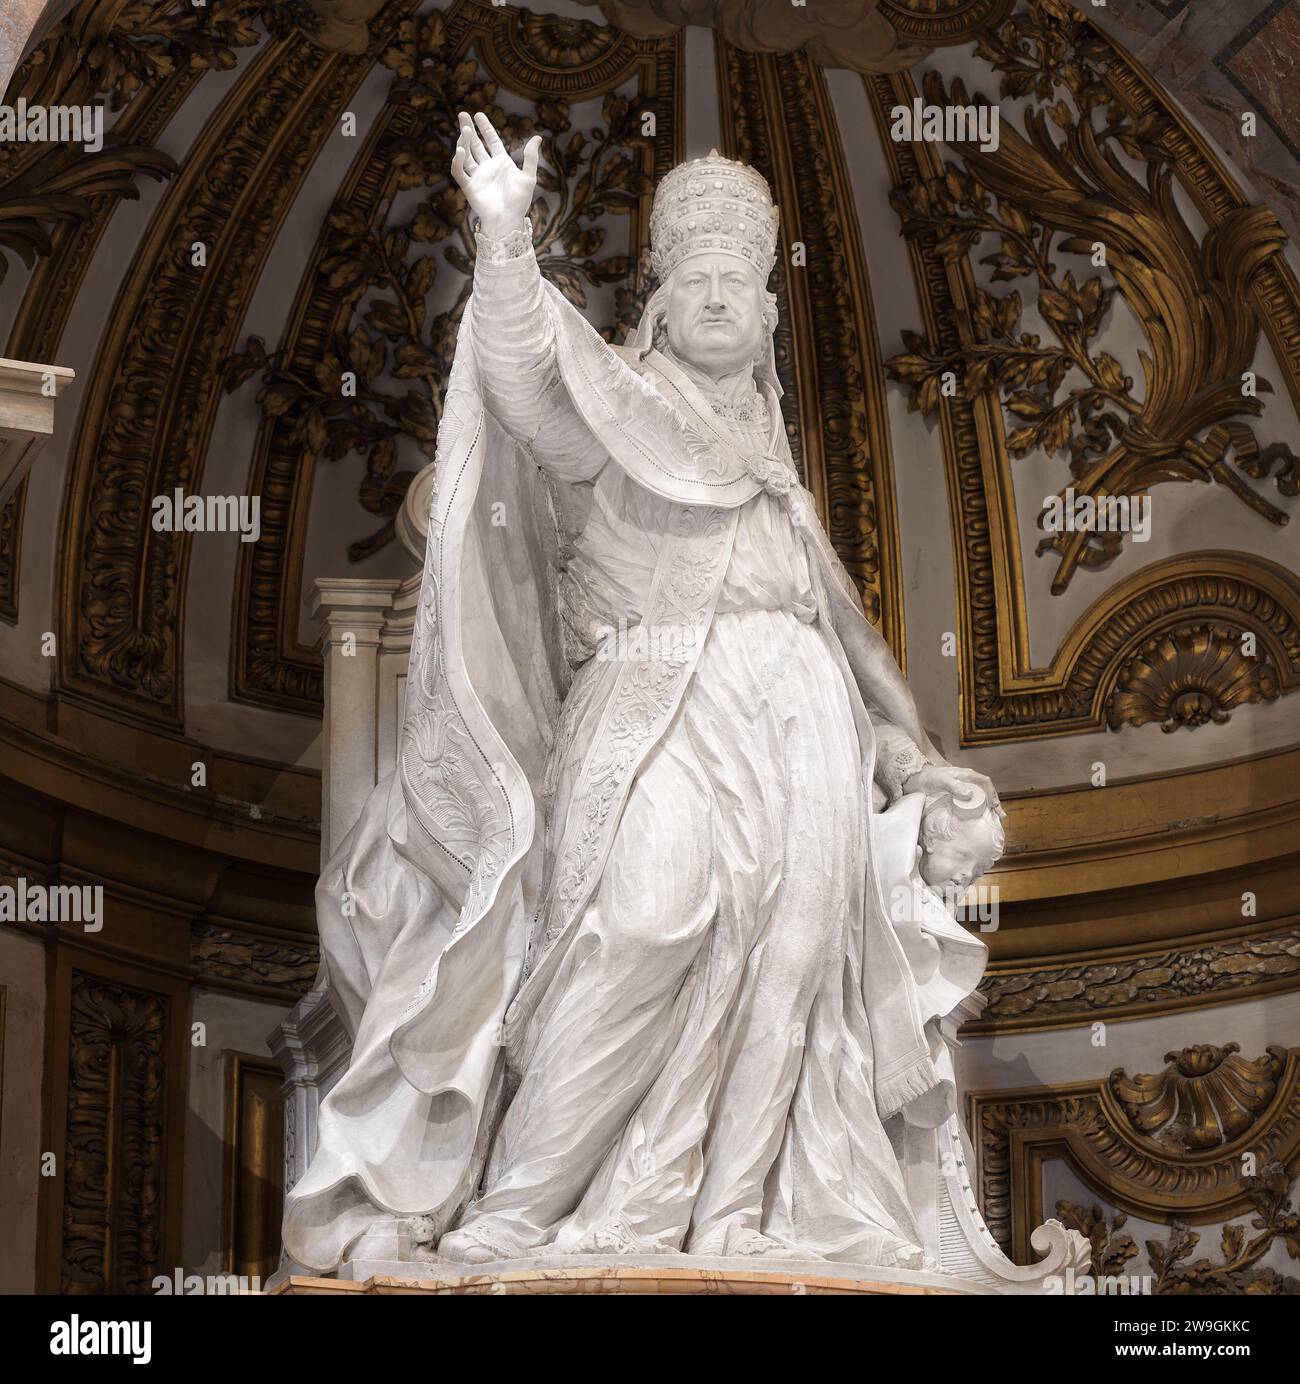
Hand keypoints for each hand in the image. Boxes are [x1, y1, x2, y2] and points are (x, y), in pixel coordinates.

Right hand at [450, 111, 541, 241]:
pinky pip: (459, 171)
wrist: (508, 221)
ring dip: (464, 142)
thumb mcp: (528, 177)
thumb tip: (538, 137)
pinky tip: (460, 151)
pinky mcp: (469, 186)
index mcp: (501, 162)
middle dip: (469, 129)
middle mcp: (488, 167)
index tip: (478, 115)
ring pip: (466, 155)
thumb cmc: (519, 202)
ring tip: (464, 130)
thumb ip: (531, 157)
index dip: (485, 128)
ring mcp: (477, 176)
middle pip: (476, 144)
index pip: (491, 141)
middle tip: (462, 114)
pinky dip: (457, 161)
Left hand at [905, 764, 1001, 814]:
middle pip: (985, 791)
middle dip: (994, 802)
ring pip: (980, 797)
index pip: (985, 782)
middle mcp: (967, 781)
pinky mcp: (958, 796)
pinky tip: (980, 816)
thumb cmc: (930, 777)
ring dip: (988, 806)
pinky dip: (978, 808)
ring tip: (994, 818)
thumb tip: (970, 794)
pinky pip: (972, 801)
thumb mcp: (942, 780)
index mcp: (967, 775)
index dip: (992, 794)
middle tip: (1000, 816)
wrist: (916, 780)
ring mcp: (963, 789)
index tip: (994, 806)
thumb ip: (954, 786)